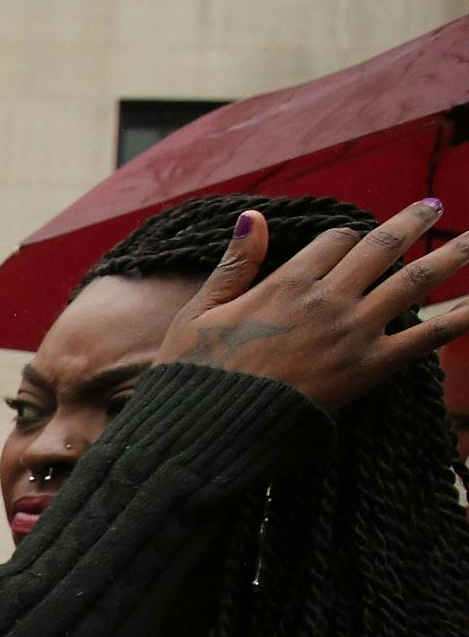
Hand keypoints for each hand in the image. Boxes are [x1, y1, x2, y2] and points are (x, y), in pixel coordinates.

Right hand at [157, 197, 468, 412]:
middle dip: (410, 222)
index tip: (353, 241)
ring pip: (413, 281)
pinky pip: (425, 338)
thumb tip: (253, 217)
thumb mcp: (200, 311)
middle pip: (381, 247)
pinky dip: (457, 319)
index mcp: (286, 282)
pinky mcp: (368, 368)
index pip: (335, 242)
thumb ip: (235, 264)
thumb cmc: (193, 375)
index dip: (346, 238)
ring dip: (450, 255)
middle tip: (431, 206)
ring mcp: (352, 332)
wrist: (205, 431)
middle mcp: (326, 300)